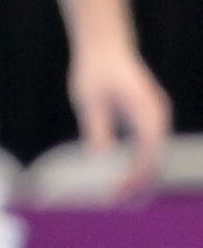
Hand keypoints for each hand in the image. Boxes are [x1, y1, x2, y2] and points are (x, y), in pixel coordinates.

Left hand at [63, 35, 172, 202]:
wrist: (105, 46)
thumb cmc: (94, 70)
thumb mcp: (89, 101)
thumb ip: (97, 128)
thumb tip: (99, 158)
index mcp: (147, 111)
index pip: (147, 154)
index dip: (134, 178)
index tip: (116, 194)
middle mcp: (158, 114)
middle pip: (156, 158)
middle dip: (139, 182)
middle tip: (115, 201)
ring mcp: (156, 115)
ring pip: (155, 153)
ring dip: (140, 175)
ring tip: (119, 194)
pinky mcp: (148, 116)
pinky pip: (148, 145)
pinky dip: (139, 162)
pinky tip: (122, 175)